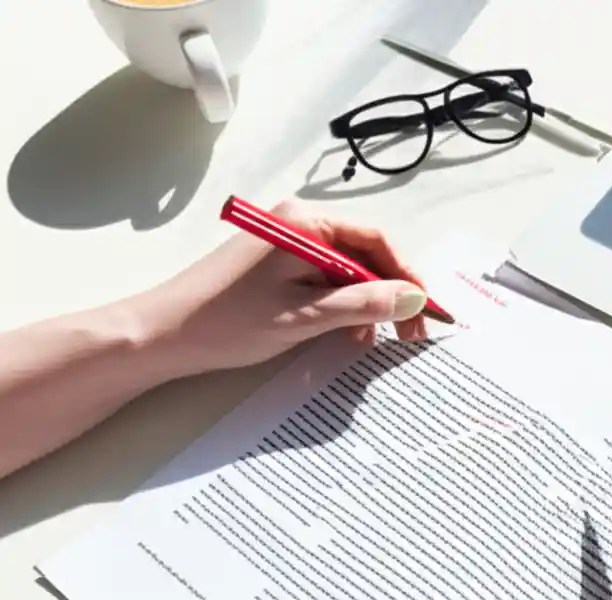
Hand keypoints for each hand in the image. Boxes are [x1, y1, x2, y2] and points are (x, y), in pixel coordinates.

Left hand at [130, 200, 429, 377]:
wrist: (160, 335)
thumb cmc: (228, 321)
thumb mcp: (306, 315)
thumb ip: (364, 303)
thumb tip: (412, 298)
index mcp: (306, 223)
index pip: (377, 241)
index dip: (408, 278)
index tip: (428, 312)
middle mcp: (298, 223)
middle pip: (364, 254)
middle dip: (391, 294)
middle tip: (409, 334)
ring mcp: (285, 243)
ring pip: (346, 270)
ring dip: (366, 304)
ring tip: (375, 340)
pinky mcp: (274, 265)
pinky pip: (323, 280)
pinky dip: (341, 306)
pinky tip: (345, 334)